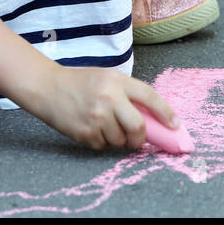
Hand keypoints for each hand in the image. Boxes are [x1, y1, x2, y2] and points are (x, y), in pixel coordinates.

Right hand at [29, 64, 179, 151]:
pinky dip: (102, 142)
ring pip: (120, 140)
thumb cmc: (81, 82)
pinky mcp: (85, 133)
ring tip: (105, 126)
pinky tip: (92, 129)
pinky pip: (103, 146)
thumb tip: (153, 118)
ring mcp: (96, 117)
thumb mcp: (108, 78)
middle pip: (138, 127)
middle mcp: (109, 98)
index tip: (175, 125)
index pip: (149, 97)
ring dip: (118, 139)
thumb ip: (128, 94)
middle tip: (138, 140)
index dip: (165, 113)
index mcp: (117, 81)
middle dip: (140, 137)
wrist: (48, 87)